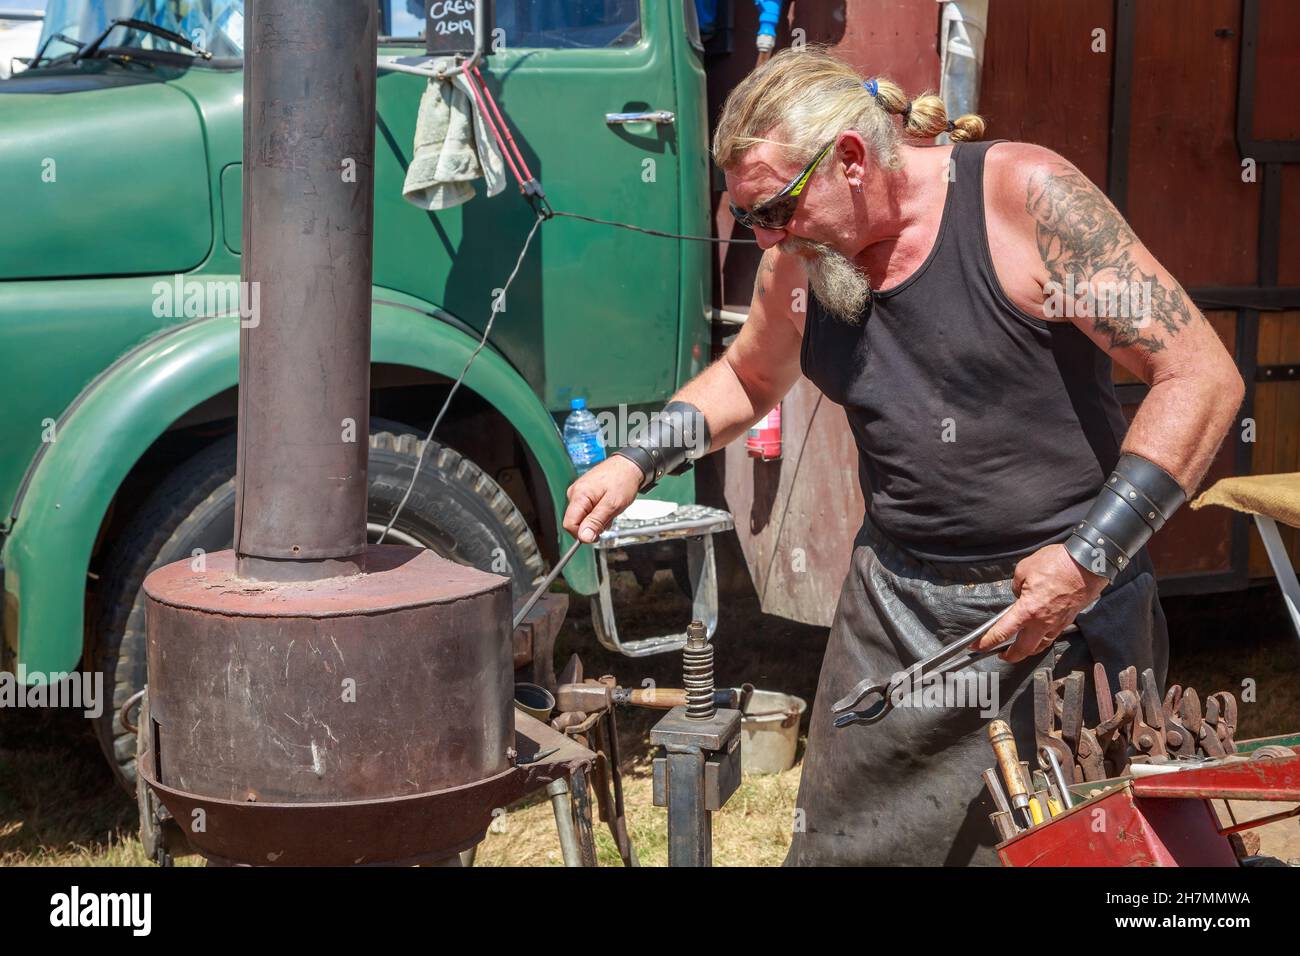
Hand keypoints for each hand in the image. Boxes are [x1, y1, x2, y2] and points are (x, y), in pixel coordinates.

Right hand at [562, 454, 644, 543]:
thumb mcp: (613, 505)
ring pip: (582, 517)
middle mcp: (575, 493)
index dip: (582, 534)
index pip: (569, 524)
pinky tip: (607, 506)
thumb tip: (584, 537)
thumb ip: (597, 521)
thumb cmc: (623, 479)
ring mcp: (578, 492)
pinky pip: (586, 510)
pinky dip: (597, 512)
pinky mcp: (584, 492)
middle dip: (592, 526)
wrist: (629, 465)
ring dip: (596, 519)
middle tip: (608, 518)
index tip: (596, 535)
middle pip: (575, 521)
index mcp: (579, 494)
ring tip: (609, 509)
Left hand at [974, 543, 1107, 662]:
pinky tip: (1039, 634)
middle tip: (1000, 655)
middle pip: (1023, 649)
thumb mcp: (1024, 569)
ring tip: (1019, 648)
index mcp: (1027, 610)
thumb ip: (1016, 586)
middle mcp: (1042, 622)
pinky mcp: (1068, 619)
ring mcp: (1057, 623)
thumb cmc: (1058, 564)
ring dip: (1028, 650)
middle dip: (1010, 656)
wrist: (1088, 563)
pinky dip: (1043, 639)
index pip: (1002, 633)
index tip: (977, 646)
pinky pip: (1052, 635)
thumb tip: (1019, 594)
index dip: (986, 642)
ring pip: (1040, 645)